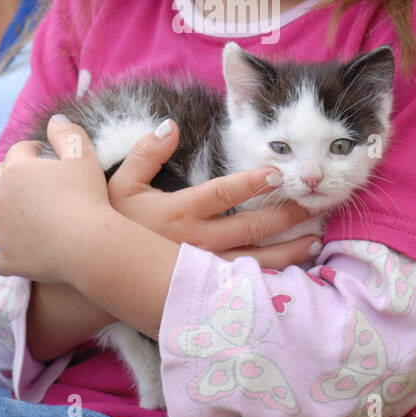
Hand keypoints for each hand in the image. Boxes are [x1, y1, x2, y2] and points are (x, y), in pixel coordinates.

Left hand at [0, 115, 112, 283]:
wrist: (89, 245)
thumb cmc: (87, 197)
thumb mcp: (84, 156)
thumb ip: (68, 132)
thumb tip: (55, 119)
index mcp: (16, 170)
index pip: (19, 151)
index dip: (34, 150)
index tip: (47, 154)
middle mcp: (0, 199)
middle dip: (10, 175)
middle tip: (32, 180)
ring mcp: (0, 232)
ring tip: (19, 213)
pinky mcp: (7, 259)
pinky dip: (4, 251)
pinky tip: (16, 250)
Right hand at [105, 119, 322, 268]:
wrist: (99, 275)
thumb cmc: (114, 224)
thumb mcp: (122, 183)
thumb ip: (146, 153)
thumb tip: (171, 125)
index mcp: (177, 212)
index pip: (221, 194)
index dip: (249, 183)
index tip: (277, 172)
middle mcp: (194, 242)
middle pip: (249, 228)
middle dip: (285, 215)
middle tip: (314, 202)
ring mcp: (202, 270)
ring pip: (254, 262)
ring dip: (288, 251)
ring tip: (316, 239)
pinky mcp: (204, 291)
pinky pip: (244, 287)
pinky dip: (271, 280)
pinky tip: (295, 274)